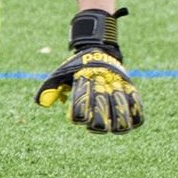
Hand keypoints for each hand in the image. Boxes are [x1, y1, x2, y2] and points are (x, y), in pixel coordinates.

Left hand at [34, 9, 142, 133]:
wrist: (98, 48)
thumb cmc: (76, 66)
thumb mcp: (60, 73)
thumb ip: (49, 88)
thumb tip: (41, 104)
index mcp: (83, 76)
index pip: (81, 97)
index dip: (79, 112)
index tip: (78, 119)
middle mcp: (101, 79)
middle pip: (103, 104)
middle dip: (100, 120)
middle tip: (97, 127)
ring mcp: (117, 82)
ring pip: (122, 104)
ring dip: (120, 120)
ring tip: (115, 129)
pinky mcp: (129, 84)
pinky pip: (136, 101)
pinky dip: (135, 113)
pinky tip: (131, 124)